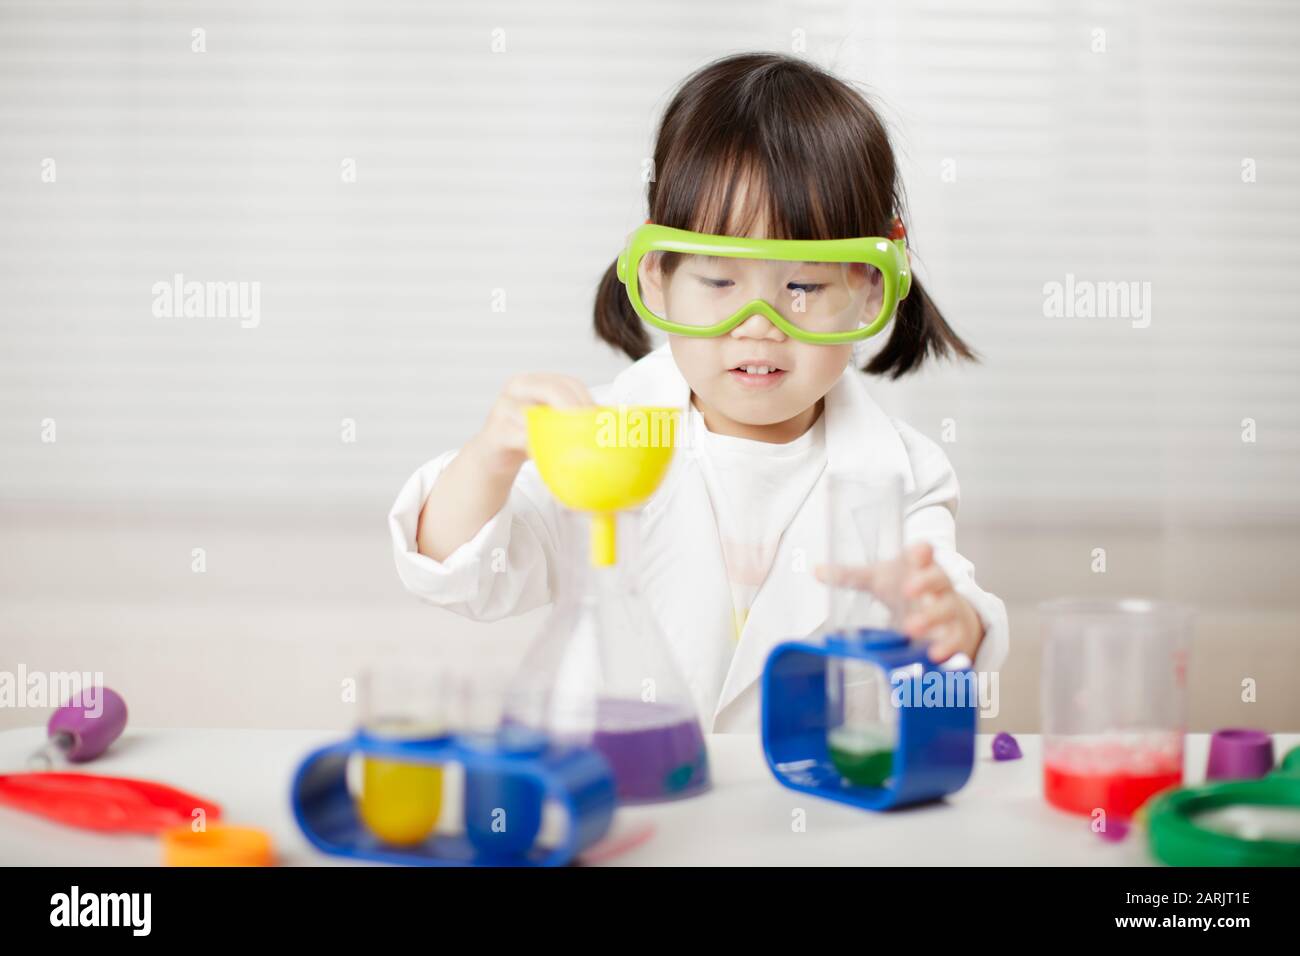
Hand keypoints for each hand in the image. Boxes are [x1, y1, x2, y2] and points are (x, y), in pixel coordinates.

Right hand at [470, 372, 593, 477]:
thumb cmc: (526, 438)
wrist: (491, 458)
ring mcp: (503, 407)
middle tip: (590, 431)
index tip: (600, 420)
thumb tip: (608, 423)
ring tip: (573, 444)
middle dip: (576, 409)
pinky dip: (538, 446)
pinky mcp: (495, 431)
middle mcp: (517, 387)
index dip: (587, 399)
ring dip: (558, 429)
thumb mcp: (548, 422)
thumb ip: (569, 417)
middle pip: (553, 390)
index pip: (568, 382)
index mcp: (533, 381)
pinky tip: (548, 456)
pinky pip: (521, 437)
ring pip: (536, 412)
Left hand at [814, 542, 984, 663]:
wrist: (945, 613)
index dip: (922, 551)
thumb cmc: (907, 590)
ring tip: (911, 628)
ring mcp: (950, 608)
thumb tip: (816, 570)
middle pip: (939, 578)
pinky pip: (956, 639)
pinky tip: (934, 654)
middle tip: (908, 590)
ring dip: (931, 618)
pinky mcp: (956, 633)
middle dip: (925, 583)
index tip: (916, 553)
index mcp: (919, 566)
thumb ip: (851, 576)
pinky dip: (947, 647)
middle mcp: (938, 585)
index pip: (925, 552)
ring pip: (947, 609)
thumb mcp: (880, 580)